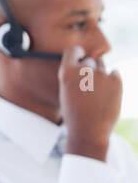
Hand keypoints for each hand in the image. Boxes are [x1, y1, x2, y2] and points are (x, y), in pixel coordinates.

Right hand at [60, 45, 121, 161]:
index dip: (77, 53)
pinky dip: (112, 82)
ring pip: (103, 68)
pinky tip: (106, 96)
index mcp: (67, 73)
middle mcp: (84, 71)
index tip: (80, 57)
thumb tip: (89, 63)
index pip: (73, 51)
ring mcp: (101, 75)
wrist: (89, 131)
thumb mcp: (66, 92)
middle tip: (89, 87)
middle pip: (90, 61)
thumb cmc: (75, 114)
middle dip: (90, 70)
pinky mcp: (116, 81)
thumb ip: (74, 76)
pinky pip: (115, 74)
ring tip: (97, 95)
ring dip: (101, 77)